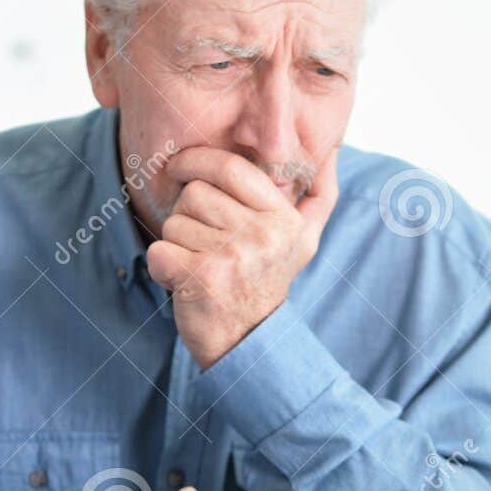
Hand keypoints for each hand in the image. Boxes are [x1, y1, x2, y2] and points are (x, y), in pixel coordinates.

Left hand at [146, 147, 338, 368]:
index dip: (197, 160)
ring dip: (177, 244)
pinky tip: (183, 281)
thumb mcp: (304, 240)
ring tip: (200, 264)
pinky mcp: (200, 280)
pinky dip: (162, 267)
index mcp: (283, 218)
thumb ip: (319, 194)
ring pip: (173, 223)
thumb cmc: (267, 282)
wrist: (249, 343)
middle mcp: (262, 236)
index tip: (181, 168)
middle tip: (205, 244)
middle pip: (194, 194)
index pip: (230, 167)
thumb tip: (332, 147)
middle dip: (188, 216)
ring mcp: (231, 258)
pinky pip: (158, 251)